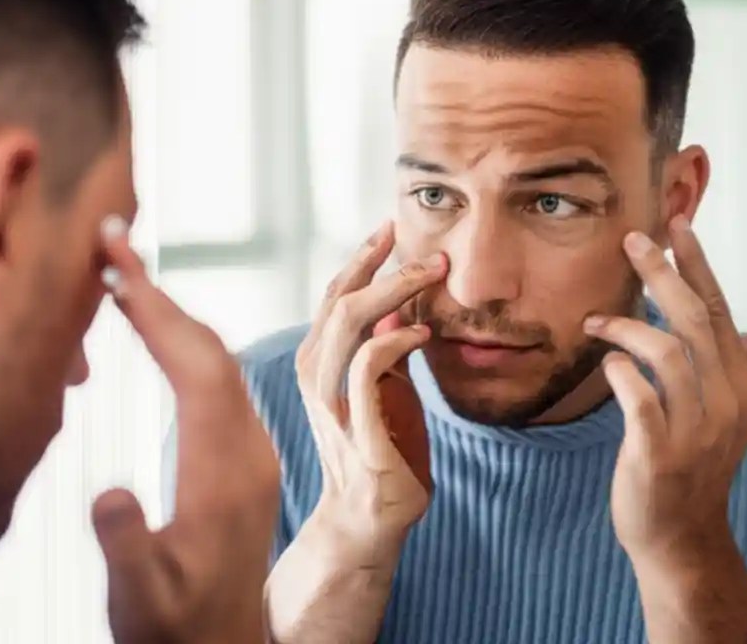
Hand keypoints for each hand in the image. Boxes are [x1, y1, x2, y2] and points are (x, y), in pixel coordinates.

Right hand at [92, 216, 279, 643]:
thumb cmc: (172, 630)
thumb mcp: (139, 598)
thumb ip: (127, 546)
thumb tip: (110, 494)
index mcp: (224, 474)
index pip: (197, 368)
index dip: (158, 310)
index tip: (118, 259)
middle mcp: (248, 453)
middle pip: (213, 351)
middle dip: (163, 293)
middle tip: (113, 241)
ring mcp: (252, 454)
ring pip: (220, 363)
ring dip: (175, 315)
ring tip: (125, 275)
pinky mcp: (245, 461)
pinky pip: (221, 384)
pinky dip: (186, 347)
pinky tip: (158, 335)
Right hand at [294, 221, 446, 554]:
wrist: (368, 518)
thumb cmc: (381, 448)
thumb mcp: (386, 386)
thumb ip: (386, 346)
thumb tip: (402, 301)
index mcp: (319, 361)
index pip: (335, 295)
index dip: (361, 259)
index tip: (391, 227)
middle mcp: (315, 376)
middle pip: (339, 300)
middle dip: (381, 265)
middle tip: (425, 249)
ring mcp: (331, 402)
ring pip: (348, 324)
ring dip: (391, 292)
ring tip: (430, 275)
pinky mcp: (355, 427)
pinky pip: (367, 369)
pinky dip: (394, 341)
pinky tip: (423, 332)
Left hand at [585, 216, 746, 641]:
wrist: (681, 537)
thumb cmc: (696, 465)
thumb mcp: (730, 412)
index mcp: (740, 385)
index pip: (721, 311)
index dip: (698, 266)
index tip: (678, 223)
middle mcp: (725, 402)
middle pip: (695, 321)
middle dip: (662, 275)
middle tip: (633, 240)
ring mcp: (695, 430)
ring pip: (667, 353)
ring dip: (626, 327)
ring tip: (595, 322)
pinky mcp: (659, 454)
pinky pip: (639, 398)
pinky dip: (620, 373)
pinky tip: (606, 363)